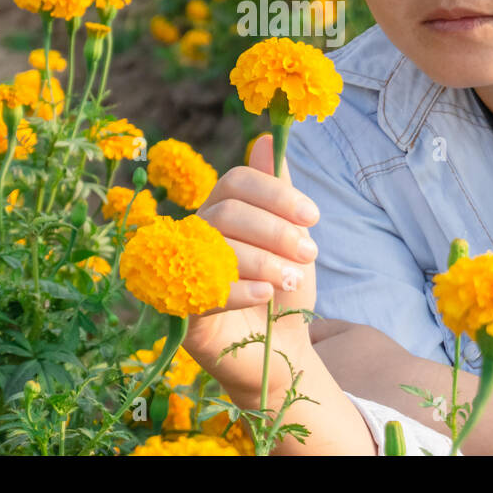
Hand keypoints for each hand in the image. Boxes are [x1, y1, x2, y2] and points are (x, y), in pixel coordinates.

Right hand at [182, 133, 320, 402]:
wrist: (279, 354)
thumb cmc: (283, 291)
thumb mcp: (292, 240)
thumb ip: (280, 193)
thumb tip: (265, 138)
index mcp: (222, 211)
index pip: (237, 182)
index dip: (276, 194)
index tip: (313, 217)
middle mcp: (196, 235)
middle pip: (228, 213)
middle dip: (275, 231)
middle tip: (309, 254)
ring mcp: (183, 270)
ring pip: (217, 248)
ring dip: (264, 261)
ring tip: (291, 280)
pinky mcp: (179, 309)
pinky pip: (201, 290)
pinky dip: (239, 290)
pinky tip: (266, 296)